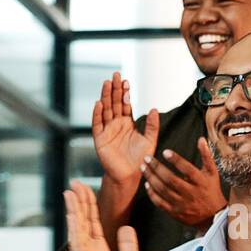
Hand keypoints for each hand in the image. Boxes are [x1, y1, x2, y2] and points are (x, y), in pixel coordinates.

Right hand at [63, 179, 142, 250]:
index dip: (90, 204)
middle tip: (75, 182)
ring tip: (71, 191)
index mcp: (101, 250)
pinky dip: (74, 227)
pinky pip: (77, 243)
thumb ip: (128, 245)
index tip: (86, 188)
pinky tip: (72, 213)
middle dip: (80, 201)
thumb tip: (125, 226)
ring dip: (74, 209)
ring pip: (78, 228)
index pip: (93, 222)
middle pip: (83, 220)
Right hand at [92, 71, 159, 185]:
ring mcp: (107, 131)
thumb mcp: (150, 140)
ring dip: (105, 97)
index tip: (126, 81)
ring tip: (106, 83)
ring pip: (106, 110)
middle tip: (115, 75)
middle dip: (114, 89)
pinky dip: (97, 114)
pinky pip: (97, 124)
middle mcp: (116, 124)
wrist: (130, 176)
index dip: (125, 93)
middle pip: (114, 103)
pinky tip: (99, 103)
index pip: (125, 104)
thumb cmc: (140, 160)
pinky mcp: (100, 139)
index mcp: (128, 123)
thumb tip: (154, 108)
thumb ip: (152, 125)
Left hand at [141, 137, 227, 228]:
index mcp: (200, 182)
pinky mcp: (175, 213)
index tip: (165, 152)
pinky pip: (160, 203)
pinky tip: (147, 184)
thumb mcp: (212, 172)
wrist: (213, 216)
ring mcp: (182, 204)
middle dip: (156, 168)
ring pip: (163, 190)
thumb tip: (201, 139)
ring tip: (143, 168)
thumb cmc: (211, 190)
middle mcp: (191, 193)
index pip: (187, 169)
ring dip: (151, 178)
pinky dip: (152, 194)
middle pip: (170, 179)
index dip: (176, 160)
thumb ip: (206, 155)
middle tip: (147, 158)